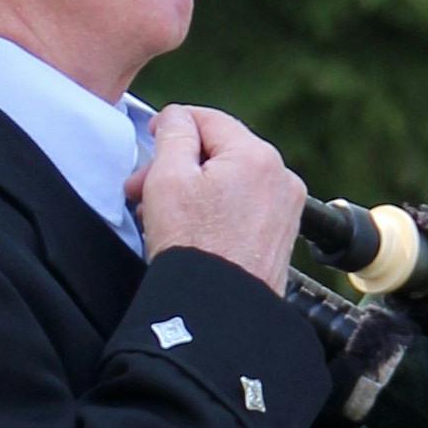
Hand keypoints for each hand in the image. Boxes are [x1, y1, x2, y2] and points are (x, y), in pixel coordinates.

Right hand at [132, 103, 304, 291]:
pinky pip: (243, 207)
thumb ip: (173, 133)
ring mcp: (285, 209)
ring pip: (230, 180)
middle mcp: (280, 178)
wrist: (219, 309)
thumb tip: (179, 118)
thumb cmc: (194, 249)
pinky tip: (190, 230)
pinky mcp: (280, 236)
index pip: (208, 119)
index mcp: (256, 156)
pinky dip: (216, 211)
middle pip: (220, 152)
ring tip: (162, 215)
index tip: (152, 138)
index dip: (172, 125)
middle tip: (143, 187)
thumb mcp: (168, 177)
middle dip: (178, 165)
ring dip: (194, 189)